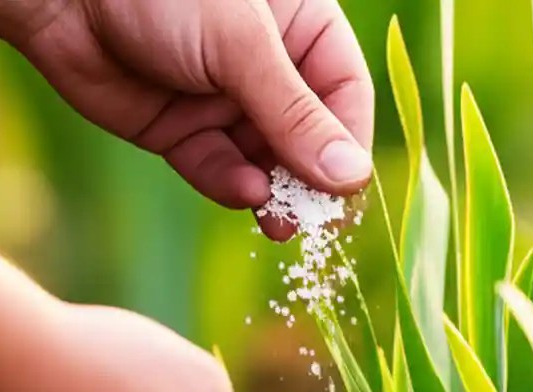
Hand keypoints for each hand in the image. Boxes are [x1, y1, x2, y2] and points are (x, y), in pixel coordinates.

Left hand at [11, 0, 373, 236]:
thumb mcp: (240, 48)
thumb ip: (295, 115)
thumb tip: (351, 176)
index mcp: (300, 28)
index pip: (346, 94)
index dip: (349, 142)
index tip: (348, 185)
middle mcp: (267, 67)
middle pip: (309, 136)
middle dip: (312, 178)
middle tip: (317, 222)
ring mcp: (224, 101)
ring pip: (266, 160)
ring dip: (276, 193)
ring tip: (282, 222)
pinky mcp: (181, 130)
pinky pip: (218, 168)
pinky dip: (231, 185)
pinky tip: (243, 193)